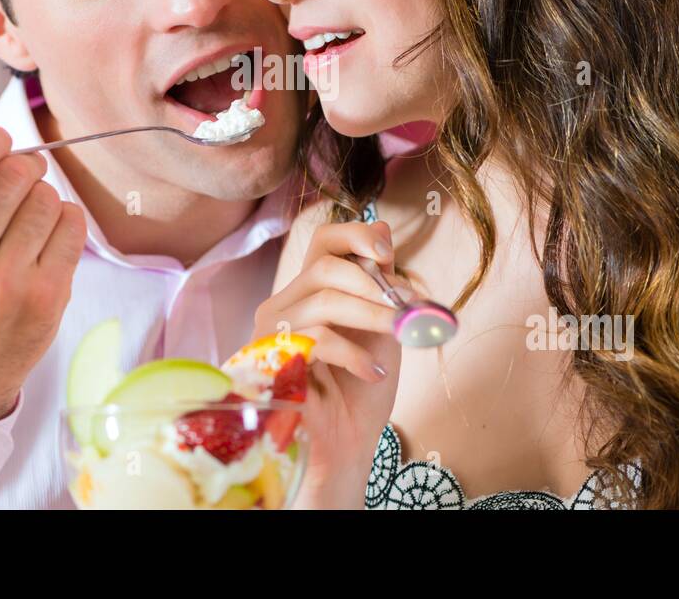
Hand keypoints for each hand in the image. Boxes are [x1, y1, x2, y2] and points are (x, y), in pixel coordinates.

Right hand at [0, 108, 86, 421]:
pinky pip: (73, 225)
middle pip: (14, 173)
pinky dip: (64, 221)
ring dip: (41, 195)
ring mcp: (6, 283)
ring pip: (47, 197)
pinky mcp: (46, 298)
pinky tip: (43, 238)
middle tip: (13, 182)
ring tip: (23, 217)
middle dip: (20, 167)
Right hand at [252, 221, 402, 508]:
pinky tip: (375, 374)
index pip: (324, 240)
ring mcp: (271, 335)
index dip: (358, 236)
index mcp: (307, 292)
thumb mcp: (381, 330)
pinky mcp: (271, 364)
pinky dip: (355, 355)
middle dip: (375, 284)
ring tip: (399, 335)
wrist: (345, 447)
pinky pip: (316, 340)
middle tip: (407, 307)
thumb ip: (382, 287)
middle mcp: (282, 306)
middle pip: (325, 266)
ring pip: (324, 301)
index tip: (391, 255)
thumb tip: (385, 230)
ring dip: (373, 316)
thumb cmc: (360, 392)